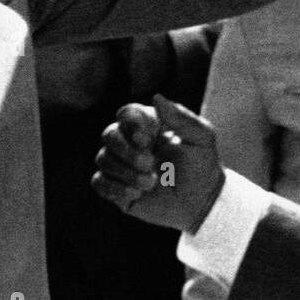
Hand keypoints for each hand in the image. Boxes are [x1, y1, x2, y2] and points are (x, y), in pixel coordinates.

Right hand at [92, 95, 224, 233]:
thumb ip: (181, 117)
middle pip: (109, 134)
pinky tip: (136, 193)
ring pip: (103, 158)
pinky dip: (115, 187)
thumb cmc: (202, 165)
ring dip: (126, 171)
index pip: (126, 113)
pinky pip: (98, 182)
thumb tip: (156, 97)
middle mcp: (130, 141)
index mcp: (148, 124)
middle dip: (126, 149)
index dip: (131, 124)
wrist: (201, 202)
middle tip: (149, 163)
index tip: (148, 139)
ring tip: (151, 182)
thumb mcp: (201, 138)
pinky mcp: (116, 187)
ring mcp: (122, 164)